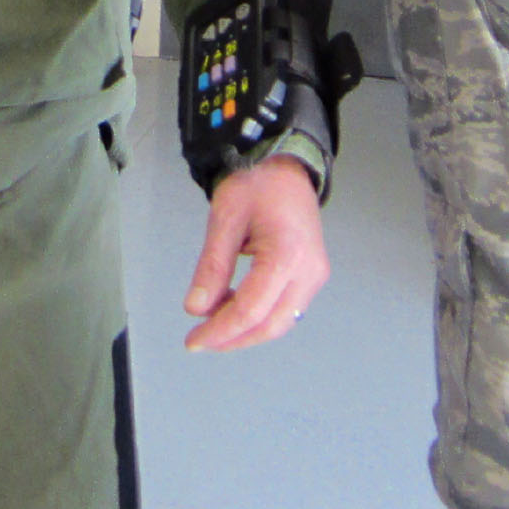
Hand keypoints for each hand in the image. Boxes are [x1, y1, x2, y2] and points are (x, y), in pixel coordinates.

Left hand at [182, 154, 327, 351]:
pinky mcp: (312, 275)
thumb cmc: (255, 185)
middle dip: (233, 338)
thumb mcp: (225, 218)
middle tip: (199, 340)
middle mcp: (309, 272)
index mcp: (287, 255)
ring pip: (281, 322)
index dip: (220, 330)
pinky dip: (259, 317)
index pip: (251, 309)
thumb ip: (212, 266)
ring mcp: (315, 276)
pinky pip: (286, 309)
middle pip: (270, 324)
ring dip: (246, 331)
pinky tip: (232, 309)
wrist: (285, 167)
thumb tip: (196, 309)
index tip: (193, 341)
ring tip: (212, 326)